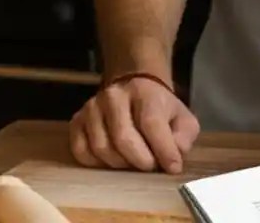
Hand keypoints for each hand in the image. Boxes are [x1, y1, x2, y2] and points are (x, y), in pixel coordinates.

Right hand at [69, 76, 199, 174]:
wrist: (133, 91)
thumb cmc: (160, 109)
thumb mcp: (181, 118)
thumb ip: (183, 136)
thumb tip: (174, 158)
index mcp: (143, 92)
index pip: (151, 123)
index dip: (163, 149)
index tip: (173, 168)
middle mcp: (114, 97)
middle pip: (123, 138)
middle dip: (141, 160)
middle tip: (151, 167)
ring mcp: (92, 108)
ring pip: (101, 148)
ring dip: (120, 164)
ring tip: (134, 162)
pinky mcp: (76, 121)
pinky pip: (82, 152)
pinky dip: (98, 164)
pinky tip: (113, 160)